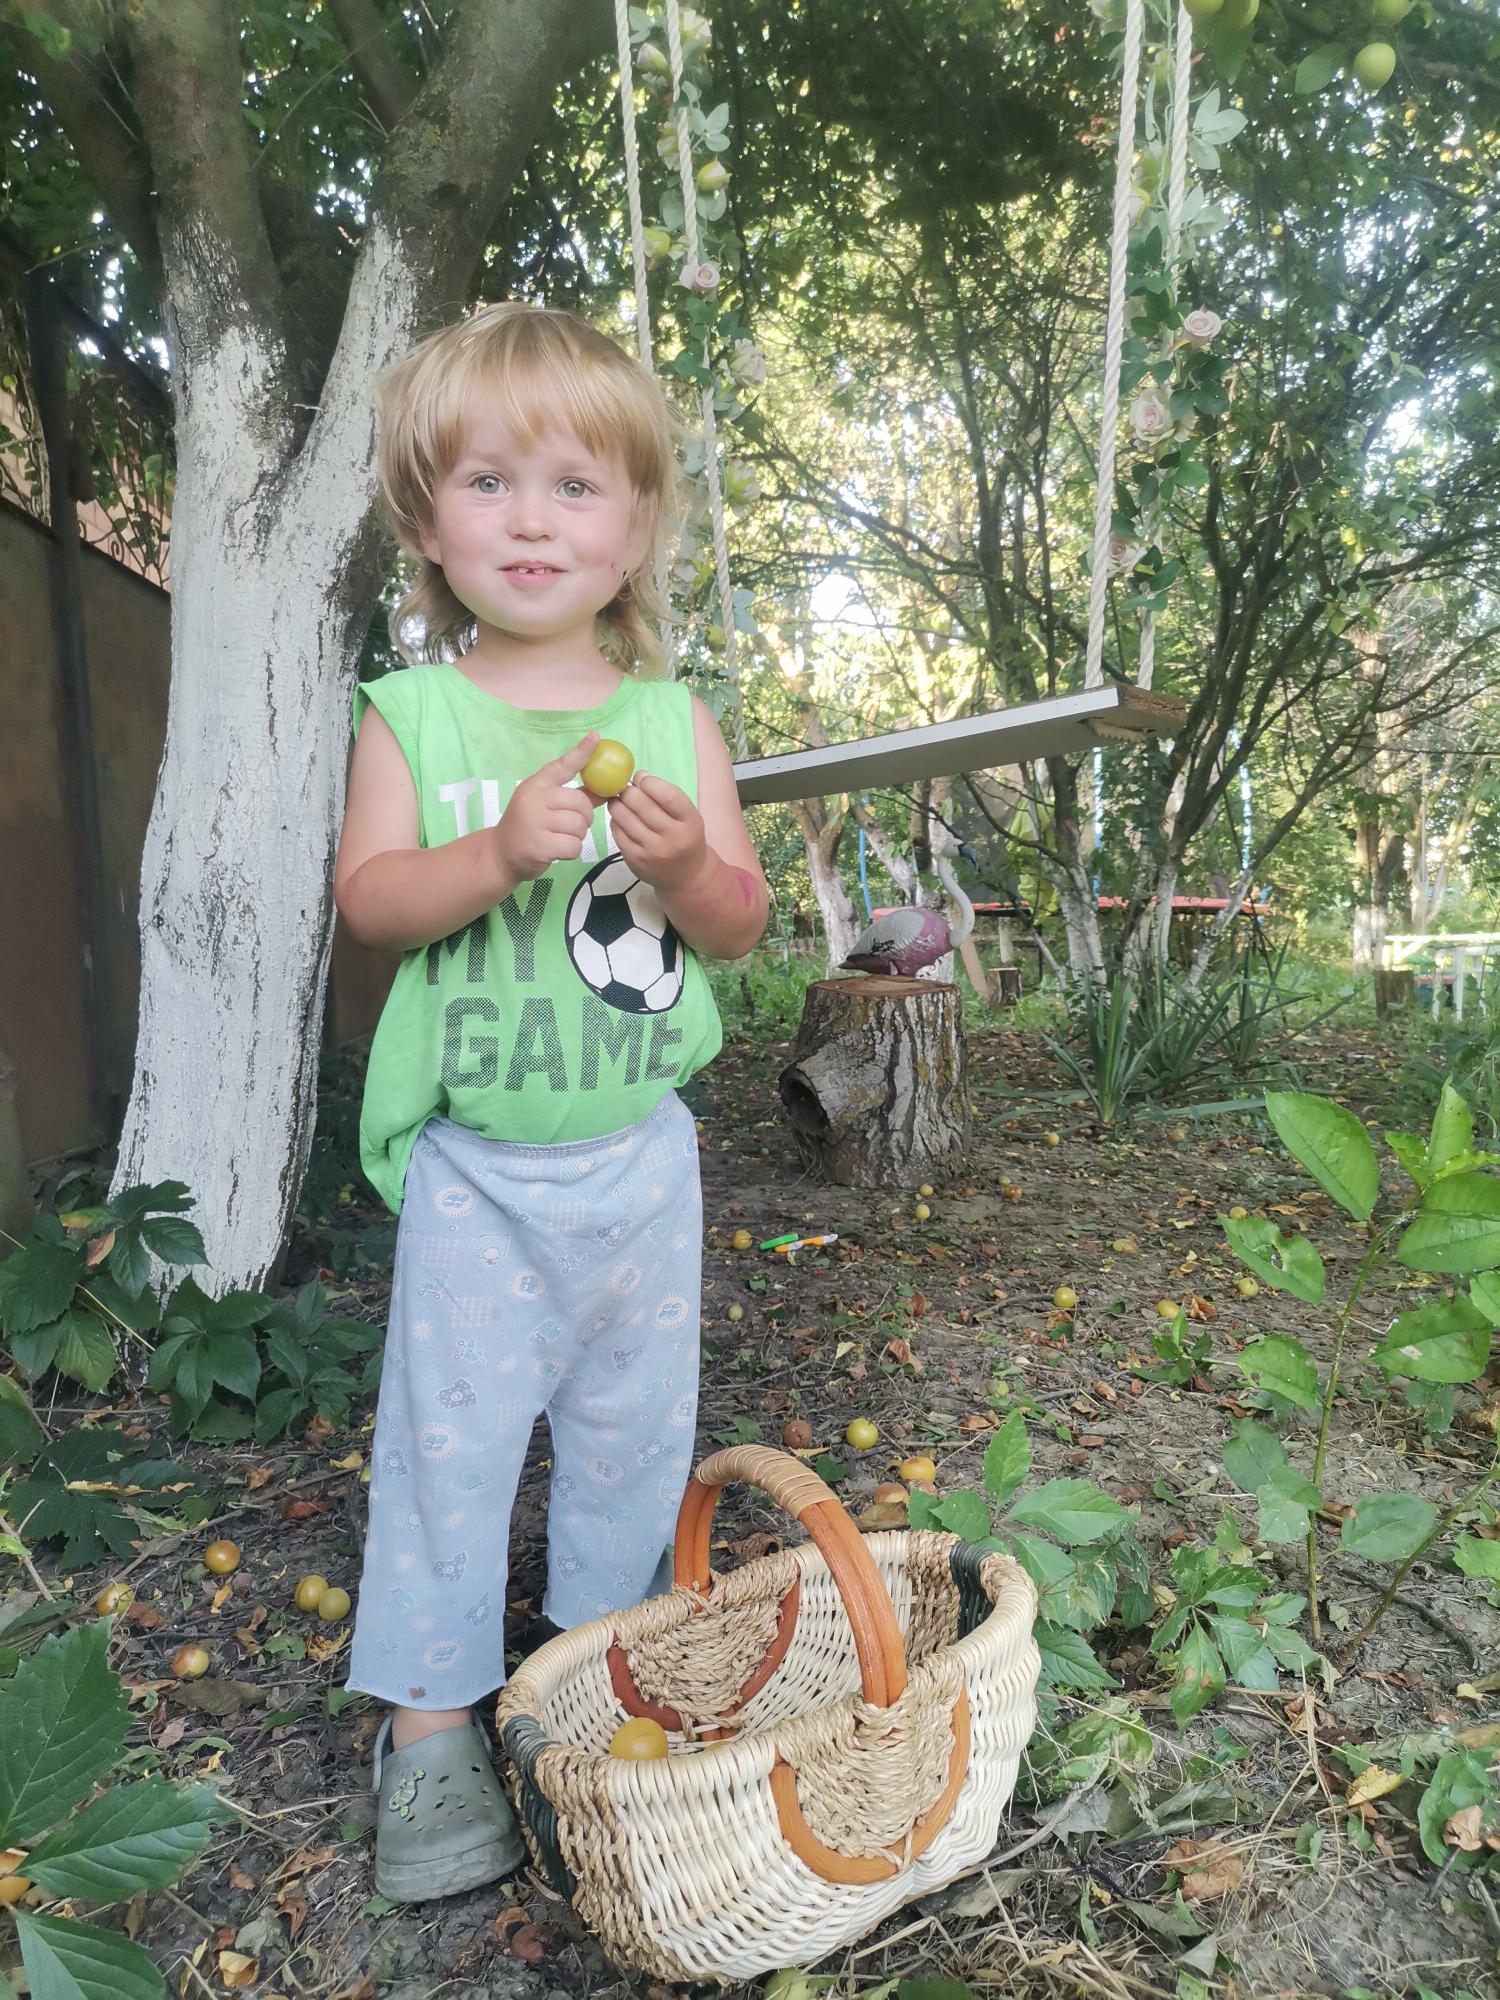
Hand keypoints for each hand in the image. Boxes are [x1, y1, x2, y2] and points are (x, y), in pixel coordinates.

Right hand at [492, 732, 599, 884]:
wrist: (501, 854)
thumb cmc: (530, 827)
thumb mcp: (545, 806)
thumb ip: (575, 796)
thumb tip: (606, 789)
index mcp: (537, 785)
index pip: (562, 765)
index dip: (582, 752)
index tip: (595, 736)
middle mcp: (534, 799)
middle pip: (580, 803)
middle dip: (584, 817)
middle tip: (572, 825)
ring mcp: (535, 822)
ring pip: (579, 826)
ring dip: (577, 836)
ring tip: (561, 837)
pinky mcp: (540, 845)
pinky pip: (574, 846)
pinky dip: (572, 851)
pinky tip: (557, 850)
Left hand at [608, 772, 709, 890]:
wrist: (686, 876)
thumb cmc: (686, 838)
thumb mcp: (687, 816)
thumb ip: (666, 795)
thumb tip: (638, 776)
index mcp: (689, 822)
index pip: (668, 795)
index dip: (650, 783)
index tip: (643, 780)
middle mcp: (672, 837)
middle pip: (641, 804)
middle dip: (629, 791)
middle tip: (627, 790)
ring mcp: (651, 850)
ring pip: (624, 817)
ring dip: (618, 804)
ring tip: (620, 801)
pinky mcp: (634, 859)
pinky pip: (617, 832)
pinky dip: (616, 821)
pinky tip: (621, 819)